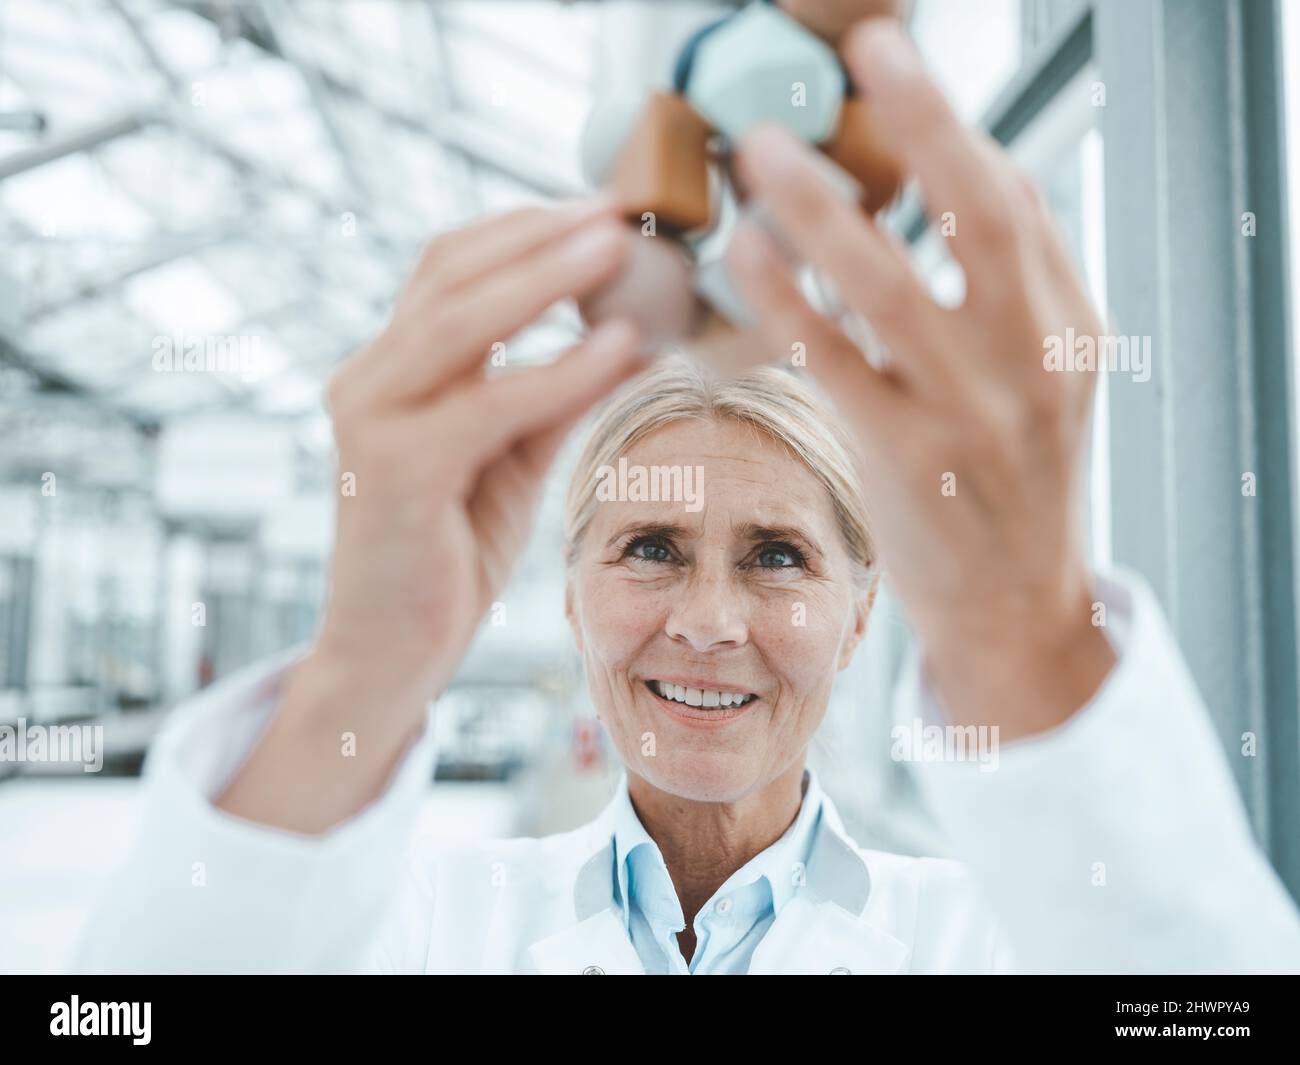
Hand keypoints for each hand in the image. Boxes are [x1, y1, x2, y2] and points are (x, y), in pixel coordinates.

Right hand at [218, 203, 643, 830]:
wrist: (391, 653)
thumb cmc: (447, 555)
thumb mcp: (509, 459)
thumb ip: (550, 396)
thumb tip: (625, 335)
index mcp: (389, 371)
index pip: (451, 267)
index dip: (526, 228)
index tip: (602, 206)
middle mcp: (367, 381)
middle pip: (451, 272)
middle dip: (540, 233)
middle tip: (620, 206)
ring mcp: (369, 421)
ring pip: (460, 321)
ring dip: (546, 277)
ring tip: (619, 244)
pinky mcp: (393, 470)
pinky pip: (487, 405)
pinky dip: (558, 371)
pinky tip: (618, 345)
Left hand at [728, 19, 1115, 738]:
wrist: (1017, 602)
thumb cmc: (1014, 479)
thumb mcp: (1049, 379)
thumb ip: (1023, 285)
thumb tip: (987, 173)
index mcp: (1066, 329)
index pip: (1016, 203)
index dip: (951, 124)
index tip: (894, 61)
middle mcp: (1029, 362)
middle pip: (976, 217)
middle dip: (921, 124)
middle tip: (861, 54)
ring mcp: (966, 412)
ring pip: (888, 285)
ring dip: (820, 208)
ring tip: (762, 151)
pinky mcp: (901, 458)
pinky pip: (831, 362)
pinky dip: (784, 299)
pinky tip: (745, 252)